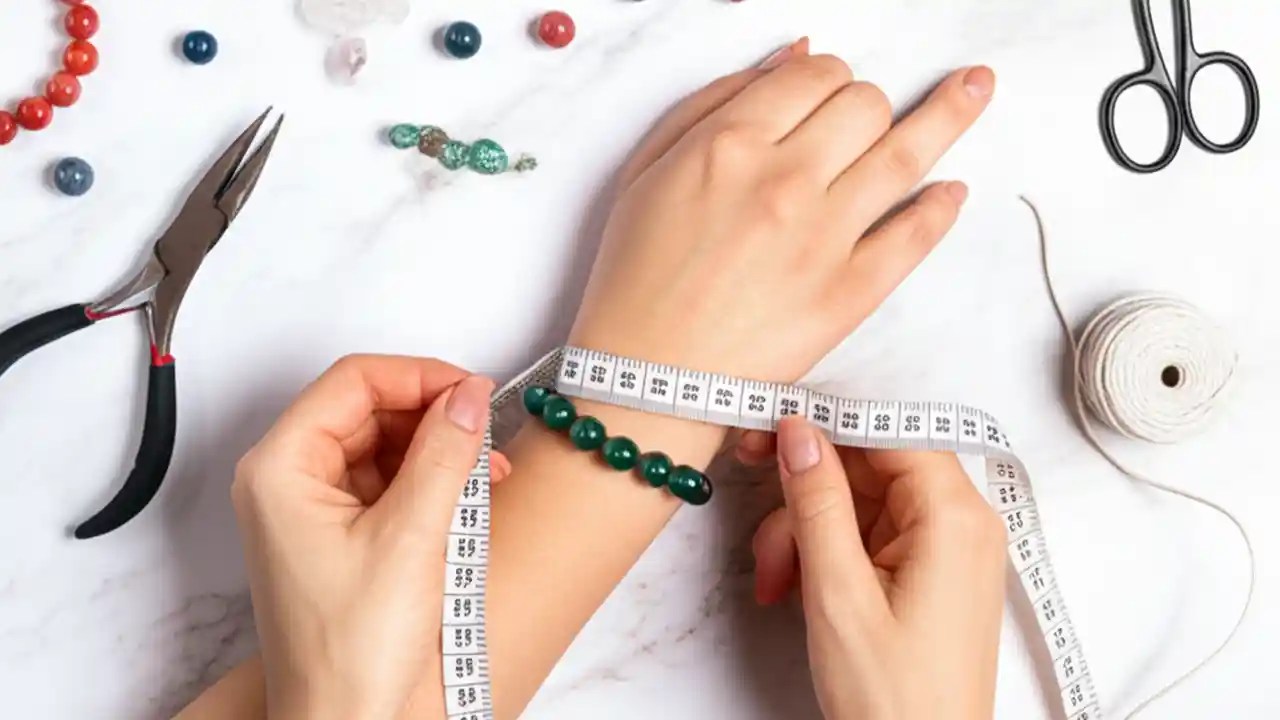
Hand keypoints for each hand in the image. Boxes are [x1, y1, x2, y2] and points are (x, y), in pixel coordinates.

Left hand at [231, 355, 507, 719]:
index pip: (353, 382)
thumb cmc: (350, 651)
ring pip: (383, 444)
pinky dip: (429, 483)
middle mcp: (287, 481)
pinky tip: (466, 497)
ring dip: (438, 451)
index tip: (471, 391)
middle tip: (485, 434)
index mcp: (281, 469)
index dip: (419, 377)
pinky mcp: (338, 533)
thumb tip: (469, 396)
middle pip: (368, 408)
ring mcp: (311, 508)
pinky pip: (387, 482)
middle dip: (433, 417)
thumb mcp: (411, 537)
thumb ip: (444, 455)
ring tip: (485, 473)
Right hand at [571, 39, 994, 384]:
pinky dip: (941, 207)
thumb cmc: (634, 277)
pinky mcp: (850, 293)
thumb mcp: (644, 171)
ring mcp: (825, 238)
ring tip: (978, 86)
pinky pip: (914, 236)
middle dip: (864, 102)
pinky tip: (953, 189)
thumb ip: (714, 103)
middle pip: (864, 105)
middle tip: (854, 124)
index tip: (824, 91)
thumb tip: (790, 60)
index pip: (813, 76)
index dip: (825, 75)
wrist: (646, 379)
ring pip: (906, 152)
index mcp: (730, 144)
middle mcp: (785, 181)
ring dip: (950, 111)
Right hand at [754, 417, 1004, 719]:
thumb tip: (800, 432)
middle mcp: (961, 523)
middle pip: (870, 467)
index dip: (825, 424)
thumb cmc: (896, 701)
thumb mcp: (837, 593)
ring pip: (860, 503)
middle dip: (806, 494)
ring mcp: (946, 550)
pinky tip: (795, 586)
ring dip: (807, 531)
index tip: (770, 429)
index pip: (888, 431)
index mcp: (954, 517)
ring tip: (776, 580)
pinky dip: (826, 554)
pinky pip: (868, 536)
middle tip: (756, 505)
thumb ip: (817, 503)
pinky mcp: (929, 573)